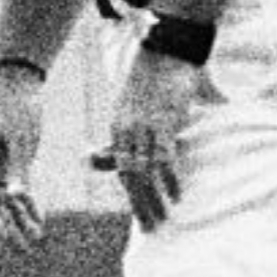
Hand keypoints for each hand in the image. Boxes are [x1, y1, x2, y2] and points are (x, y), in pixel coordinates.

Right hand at [0, 59, 48, 252]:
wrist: (19, 81)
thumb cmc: (15, 105)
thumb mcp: (20, 136)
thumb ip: (18, 167)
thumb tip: (16, 196)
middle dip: (8, 230)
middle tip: (26, 249)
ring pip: (6, 202)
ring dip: (21, 220)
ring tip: (37, 239)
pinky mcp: (11, 163)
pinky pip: (18, 190)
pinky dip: (28, 205)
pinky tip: (39, 221)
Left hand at [108, 45, 210, 231]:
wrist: (166, 49)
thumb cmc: (152, 77)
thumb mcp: (132, 107)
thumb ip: (122, 134)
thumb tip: (100, 157)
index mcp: (118, 127)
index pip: (120, 168)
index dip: (130, 193)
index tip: (141, 212)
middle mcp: (127, 130)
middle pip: (130, 176)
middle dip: (140, 204)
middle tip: (150, 227)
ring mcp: (145, 128)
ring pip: (145, 173)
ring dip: (154, 199)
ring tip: (162, 220)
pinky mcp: (164, 123)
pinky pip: (164, 159)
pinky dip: (170, 180)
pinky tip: (176, 196)